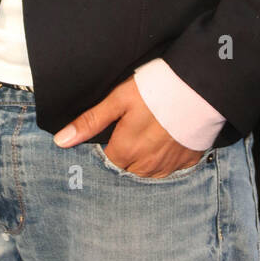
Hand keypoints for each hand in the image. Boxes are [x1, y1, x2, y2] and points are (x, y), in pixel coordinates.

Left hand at [53, 74, 205, 177]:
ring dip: (144, 159)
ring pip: (147, 172)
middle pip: (127, 168)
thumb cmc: (155, 89)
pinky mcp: (187, 161)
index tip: (113, 132)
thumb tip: (61, 141)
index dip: (108, 146)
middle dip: (125, 155)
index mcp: (125, 151)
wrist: (198, 88)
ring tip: (149, 135)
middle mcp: (146, 165)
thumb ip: (90, 122)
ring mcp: (168, 166)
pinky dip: (165, 159)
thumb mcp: (118, 100)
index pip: (107, 161)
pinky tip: (166, 140)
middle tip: (131, 131)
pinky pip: (170, 169)